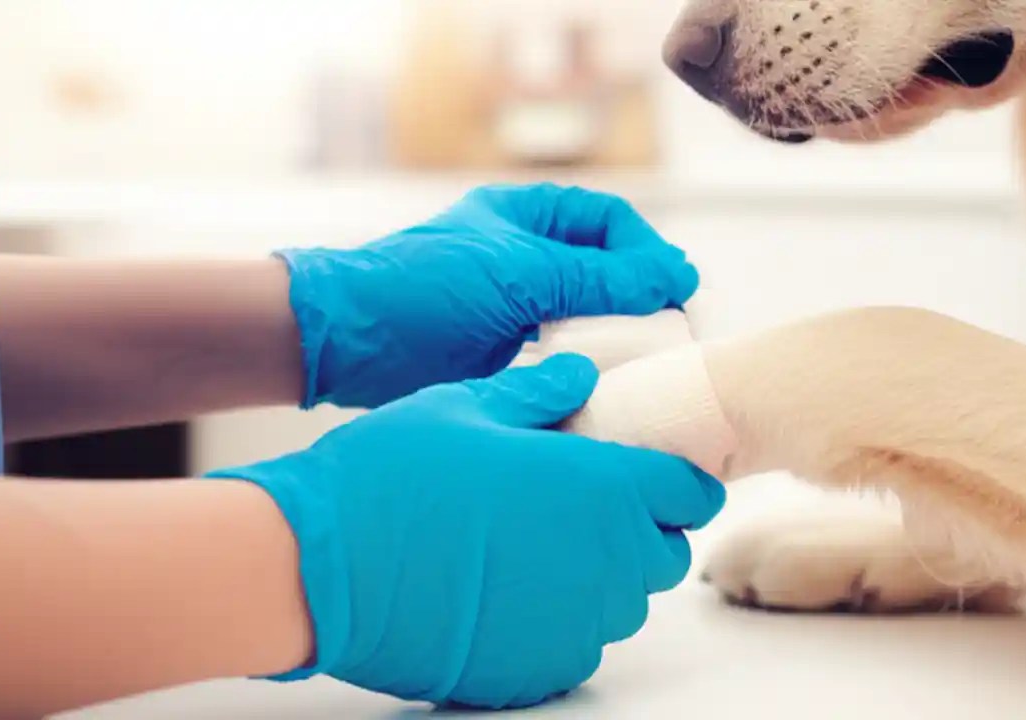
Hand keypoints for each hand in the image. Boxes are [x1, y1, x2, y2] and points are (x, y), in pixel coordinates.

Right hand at [206, 354, 723, 708]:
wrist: (318, 568)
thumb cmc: (390, 474)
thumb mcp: (464, 407)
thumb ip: (539, 393)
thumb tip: (581, 377)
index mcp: (601, 487)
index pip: (690, 491)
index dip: (677, 481)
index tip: (654, 478)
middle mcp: (606, 562)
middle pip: (663, 553)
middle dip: (641, 530)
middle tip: (585, 511)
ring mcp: (576, 625)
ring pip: (624, 605)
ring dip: (600, 580)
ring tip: (538, 553)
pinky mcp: (539, 670)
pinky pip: (578, 648)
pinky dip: (559, 625)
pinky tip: (508, 599)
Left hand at [277, 183, 698, 408]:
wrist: (347, 341)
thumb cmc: (423, 286)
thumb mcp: (519, 272)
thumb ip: (597, 277)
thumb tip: (673, 278)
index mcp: (527, 216)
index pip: (609, 222)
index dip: (646, 250)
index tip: (677, 285)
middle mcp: (526, 256)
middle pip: (605, 270)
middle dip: (639, 295)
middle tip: (674, 329)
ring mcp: (516, 305)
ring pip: (587, 314)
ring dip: (618, 333)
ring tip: (649, 357)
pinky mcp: (505, 352)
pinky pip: (562, 352)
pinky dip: (588, 364)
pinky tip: (608, 380)